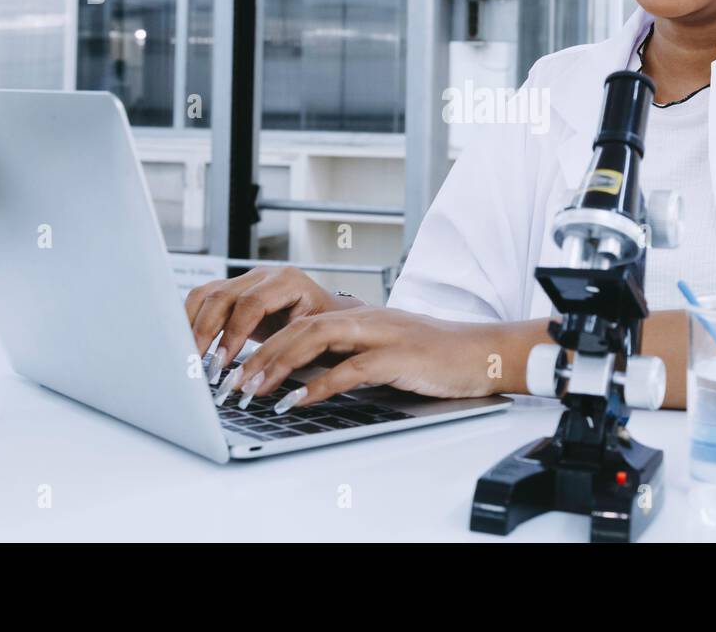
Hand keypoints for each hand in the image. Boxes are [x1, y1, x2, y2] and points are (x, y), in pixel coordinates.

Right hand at [185, 265, 361, 372]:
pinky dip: (192, 319)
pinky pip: (204, 298)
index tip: (222, 362)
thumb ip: (284, 350)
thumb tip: (255, 378)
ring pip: (207, 294)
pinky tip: (188, 343)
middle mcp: (264, 275)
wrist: (329, 315)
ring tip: (186, 355)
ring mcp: (246, 279)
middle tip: (195, 362)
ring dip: (192, 325)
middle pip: (222, 295)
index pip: (251, 303)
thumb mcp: (312, 337)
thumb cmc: (326, 328)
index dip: (233, 333)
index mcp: (288, 281)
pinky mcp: (233, 289)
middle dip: (205, 332)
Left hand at [217, 307, 502, 409]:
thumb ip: (347, 356)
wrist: (483, 352)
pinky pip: (353, 367)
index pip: (299, 320)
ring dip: (281, 364)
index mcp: (359, 315)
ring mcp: (383, 334)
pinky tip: (300, 400)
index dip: (264, 340)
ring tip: (255, 388)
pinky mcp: (400, 355)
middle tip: (233, 382)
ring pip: (318, 338)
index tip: (237, 366)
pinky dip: (322, 384)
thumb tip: (303, 376)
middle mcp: (366, 318)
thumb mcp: (383, 350)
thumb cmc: (434, 356)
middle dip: (260, 353)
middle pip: (300, 326)